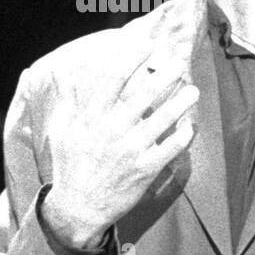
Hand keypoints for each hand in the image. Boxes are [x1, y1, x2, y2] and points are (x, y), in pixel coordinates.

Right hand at [43, 52, 198, 251]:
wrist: (78, 209)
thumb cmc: (69, 168)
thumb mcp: (61, 132)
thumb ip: (67, 103)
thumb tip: (67, 77)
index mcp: (92, 118)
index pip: (114, 80)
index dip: (132, 59)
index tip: (146, 46)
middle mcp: (113, 130)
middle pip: (144, 94)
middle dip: (165, 76)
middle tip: (178, 64)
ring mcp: (131, 150)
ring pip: (163, 119)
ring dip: (181, 102)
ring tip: (192, 90)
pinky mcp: (145, 169)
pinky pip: (171, 148)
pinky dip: (183, 135)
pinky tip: (190, 125)